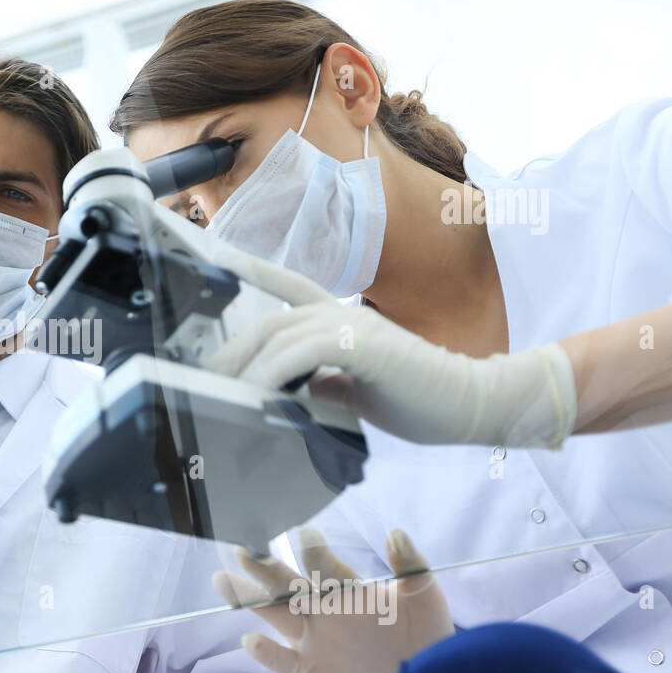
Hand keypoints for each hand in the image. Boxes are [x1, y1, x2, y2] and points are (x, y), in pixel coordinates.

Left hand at [205, 247, 577, 447]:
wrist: (474, 405)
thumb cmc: (418, 401)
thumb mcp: (353, 393)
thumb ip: (320, 385)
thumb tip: (286, 395)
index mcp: (339, 320)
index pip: (285, 288)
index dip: (250, 273)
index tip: (216, 267)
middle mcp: (341, 313)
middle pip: (268, 321)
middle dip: (228, 351)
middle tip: (197, 380)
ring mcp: (353, 324)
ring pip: (278, 335)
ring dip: (241, 368)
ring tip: (215, 396)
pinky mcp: (363, 343)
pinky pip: (302, 352)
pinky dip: (271, 375)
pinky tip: (253, 395)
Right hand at [212, 527, 453, 672]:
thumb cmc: (430, 641)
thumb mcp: (426, 598)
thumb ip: (410, 566)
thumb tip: (394, 533)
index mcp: (347, 590)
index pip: (323, 566)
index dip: (314, 552)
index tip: (306, 535)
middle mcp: (323, 611)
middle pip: (286, 585)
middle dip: (265, 567)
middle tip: (244, 547)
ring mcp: (313, 641)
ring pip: (272, 616)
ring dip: (249, 599)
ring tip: (222, 579)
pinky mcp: (309, 672)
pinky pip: (282, 662)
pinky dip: (266, 653)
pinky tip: (251, 639)